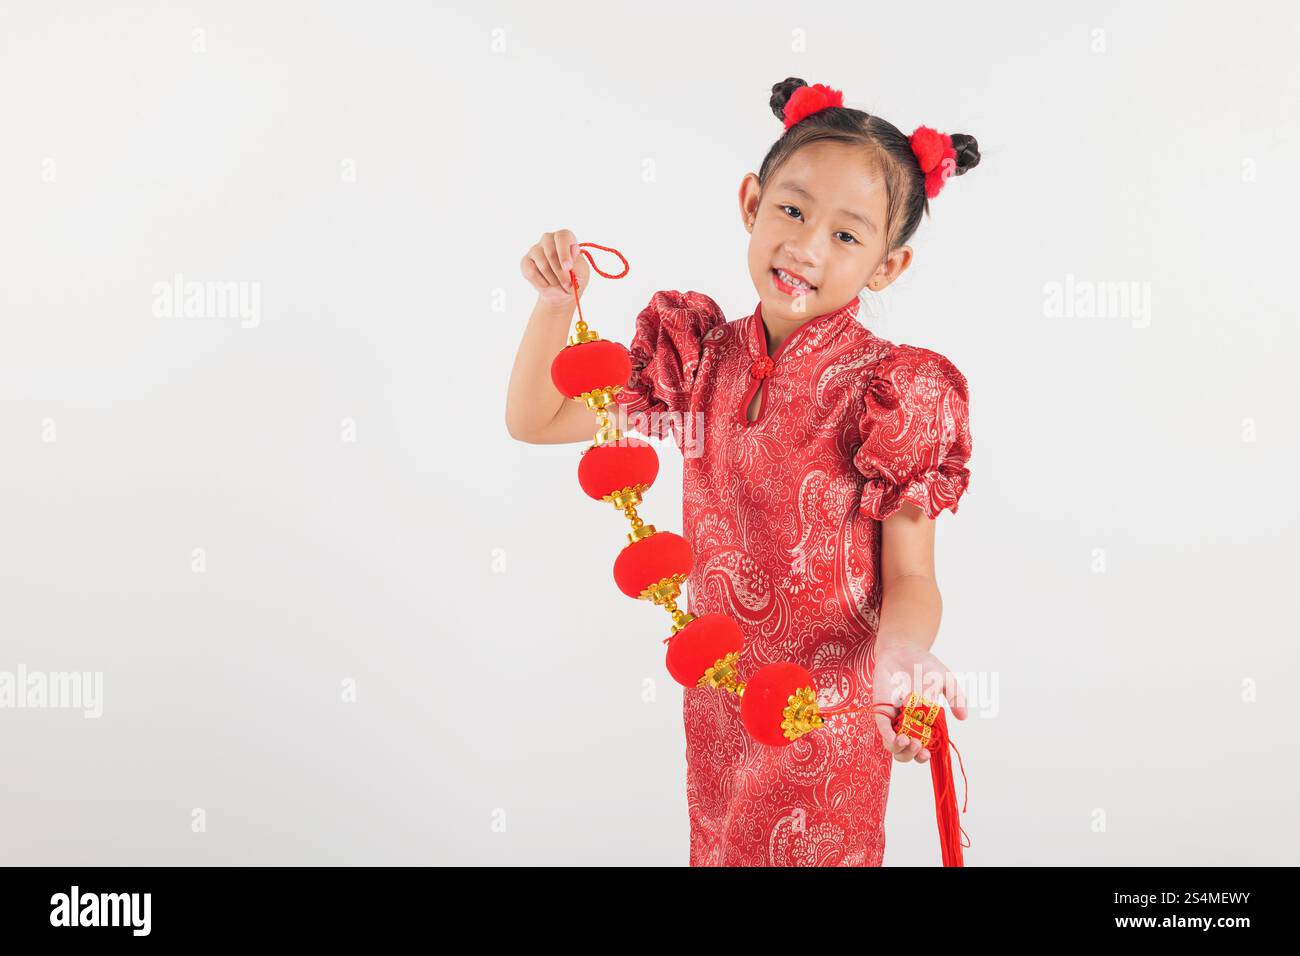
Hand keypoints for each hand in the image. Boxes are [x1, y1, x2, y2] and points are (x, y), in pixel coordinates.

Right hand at [521, 229, 591, 306]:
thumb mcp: (582, 273)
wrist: (561, 292)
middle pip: (551, 252)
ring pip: (542, 264)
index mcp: (565, 238)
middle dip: (560, 272)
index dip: (564, 252)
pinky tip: (547, 284)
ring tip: (559, 285)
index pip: (562, 236)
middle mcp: (548, 239)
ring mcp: (535, 249)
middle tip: (567, 284)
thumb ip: (578, 264)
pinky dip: (541, 283)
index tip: (568, 268)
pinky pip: (531, 272)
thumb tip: (571, 255)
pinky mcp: (526, 261)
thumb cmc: (574, 279)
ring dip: (553, 280)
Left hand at [870, 638, 966, 764]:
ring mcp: (894, 717)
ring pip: (892, 744)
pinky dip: (888, 735)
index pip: (923, 747)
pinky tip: (896, 736)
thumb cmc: (925, 665)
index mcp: (925, 723)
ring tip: (908, 740)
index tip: (928, 753)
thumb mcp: (946, 680)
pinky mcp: (881, 709)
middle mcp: (908, 724)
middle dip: (912, 755)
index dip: (924, 755)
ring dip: (900, 748)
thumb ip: (956, 697)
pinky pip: (882, 727)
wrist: (904, 649)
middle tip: (919, 745)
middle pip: (905, 752)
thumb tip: (963, 717)